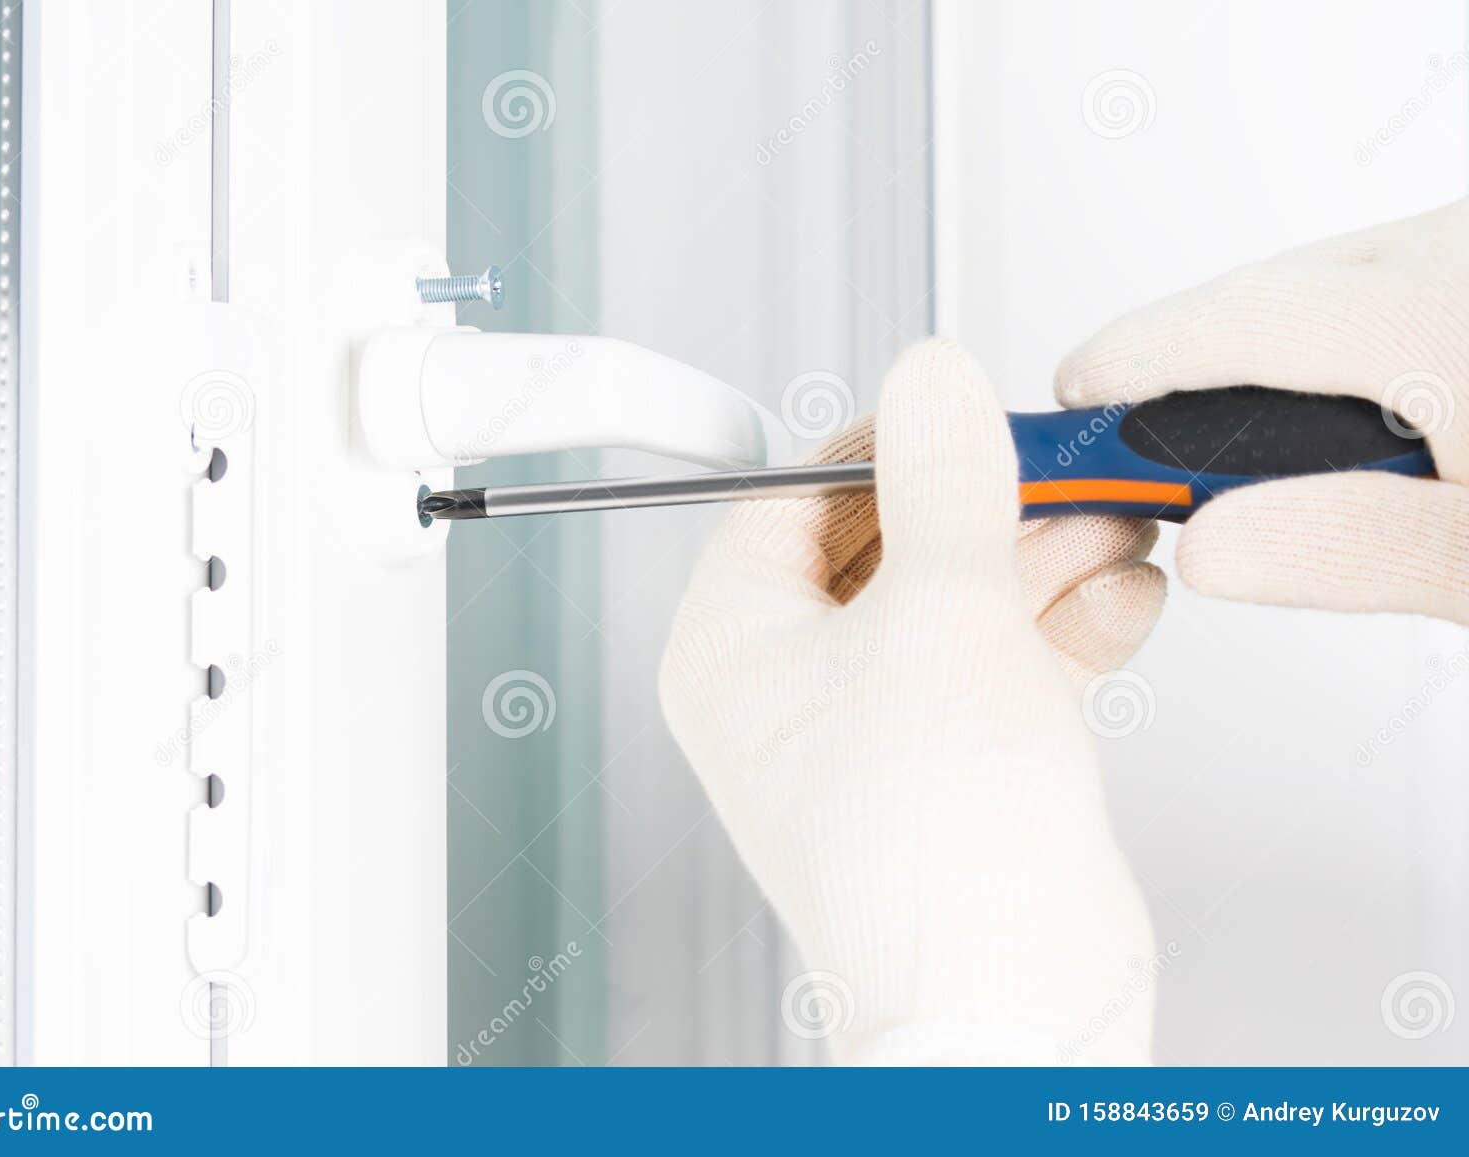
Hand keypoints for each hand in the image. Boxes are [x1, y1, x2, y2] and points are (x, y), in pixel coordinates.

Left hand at [660, 339, 1158, 1063]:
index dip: (875, 443)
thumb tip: (929, 380)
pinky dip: (1060, 627)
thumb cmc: (929, 854)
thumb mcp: (942, 617)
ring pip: (952, 599)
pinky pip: (998, 661)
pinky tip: (1121, 600)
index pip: (785, 499)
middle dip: (984, 503)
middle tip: (1060, 467)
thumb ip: (943, 483)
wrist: (1013, 1006)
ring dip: (1040, 558)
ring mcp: (872, 726)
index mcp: (731, 647)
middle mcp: (789, 687)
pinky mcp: (949, 762)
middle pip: (883, 542)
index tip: (953, 408)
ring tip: (1115, 528)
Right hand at [1056, 197, 1468, 622]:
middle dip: (1201, 356)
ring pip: (1341, 273)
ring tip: (1270, 436)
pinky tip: (1368, 394)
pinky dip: (1355, 327)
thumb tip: (1213, 544)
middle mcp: (1462, 249)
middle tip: (1149, 436)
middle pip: (1281, 286)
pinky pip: (1397, 270)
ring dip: (1286, 343)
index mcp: (1445, 320)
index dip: (1136, 358)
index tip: (1077, 393)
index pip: (1242, 320)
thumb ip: (1351, 546)